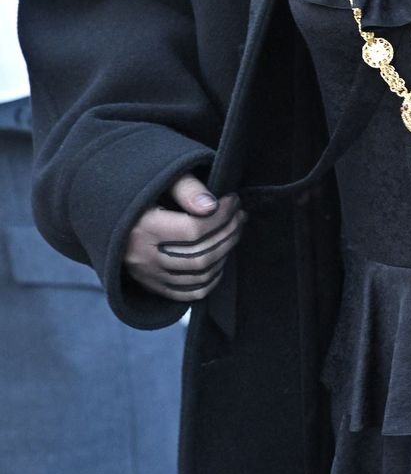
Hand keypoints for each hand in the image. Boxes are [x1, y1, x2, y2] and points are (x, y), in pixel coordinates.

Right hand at [123, 173, 245, 302]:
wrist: (108, 215)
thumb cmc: (140, 192)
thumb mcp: (159, 180)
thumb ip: (186, 188)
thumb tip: (211, 206)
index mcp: (141, 228)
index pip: (193, 229)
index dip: (222, 215)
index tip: (233, 201)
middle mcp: (142, 257)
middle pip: (200, 254)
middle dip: (228, 233)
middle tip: (240, 216)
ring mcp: (147, 276)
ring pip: (198, 274)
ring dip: (225, 253)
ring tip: (234, 231)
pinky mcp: (152, 286)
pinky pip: (189, 293)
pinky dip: (211, 279)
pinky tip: (221, 259)